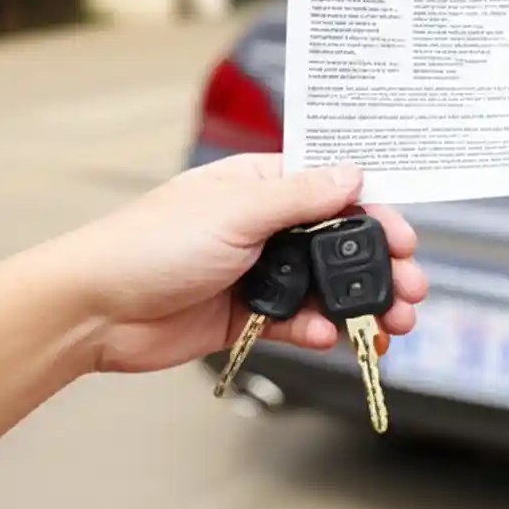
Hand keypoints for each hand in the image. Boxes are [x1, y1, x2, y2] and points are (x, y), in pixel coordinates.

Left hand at [38, 154, 427, 372]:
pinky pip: (297, 322)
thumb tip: (353, 173)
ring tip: (388, 326)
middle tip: (412, 290)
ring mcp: (258, 272)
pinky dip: (317, 331)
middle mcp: (264, 226)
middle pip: (339, 245)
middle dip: (380, 269)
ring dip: (360, 307)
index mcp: (261, 185)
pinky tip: (327, 336)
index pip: (335, 193)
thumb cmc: (148, 244)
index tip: (405, 240)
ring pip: (325, 288)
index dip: (376, 216)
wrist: (95, 310)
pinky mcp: (247, 314)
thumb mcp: (236, 210)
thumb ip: (302, 196)